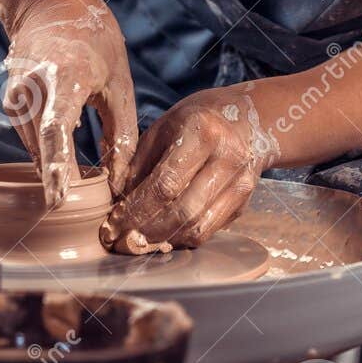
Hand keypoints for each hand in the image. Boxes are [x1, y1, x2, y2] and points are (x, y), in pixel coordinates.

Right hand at [1, 0, 136, 207]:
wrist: (50, 6)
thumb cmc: (95, 42)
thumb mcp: (120, 82)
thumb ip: (122, 133)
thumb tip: (119, 182)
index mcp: (63, 78)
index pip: (55, 131)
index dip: (56, 168)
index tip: (58, 201)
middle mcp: (31, 88)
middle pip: (42, 148)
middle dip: (60, 182)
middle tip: (85, 210)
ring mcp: (15, 96)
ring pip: (35, 149)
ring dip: (56, 171)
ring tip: (81, 187)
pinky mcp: (11, 104)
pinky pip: (31, 141)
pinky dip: (48, 154)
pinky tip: (66, 161)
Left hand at [99, 90, 279, 252]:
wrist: (248, 121)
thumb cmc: (196, 121)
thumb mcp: (163, 128)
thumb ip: (138, 163)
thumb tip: (116, 201)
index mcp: (202, 133)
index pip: (165, 183)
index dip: (135, 209)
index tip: (112, 224)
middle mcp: (228, 159)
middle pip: (183, 211)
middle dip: (146, 231)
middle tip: (120, 240)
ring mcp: (242, 183)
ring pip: (198, 227)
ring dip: (163, 241)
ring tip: (138, 241)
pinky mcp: (245, 202)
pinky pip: (209, 230)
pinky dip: (182, 238)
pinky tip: (162, 236)